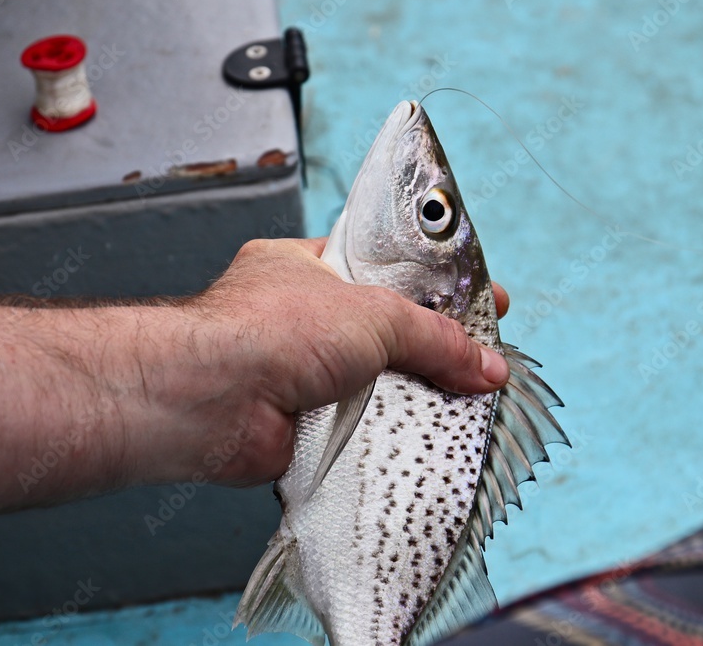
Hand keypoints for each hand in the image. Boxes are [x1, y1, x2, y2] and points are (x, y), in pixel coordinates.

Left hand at [146, 238, 510, 487]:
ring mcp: (302, 372)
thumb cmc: (271, 330)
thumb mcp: (375, 314)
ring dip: (414, 392)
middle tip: (482, 356)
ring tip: (465, 398)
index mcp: (308, 268)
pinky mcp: (306, 422)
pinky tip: (424, 435)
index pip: (386, 270)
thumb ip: (436, 338)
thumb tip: (487, 366)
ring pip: (378, 381)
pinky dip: (390, 432)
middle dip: (432, 345)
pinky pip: (364, 425)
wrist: (215, 400)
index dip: (436, 284)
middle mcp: (303, 317)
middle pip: (387, 330)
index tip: (481, 297)